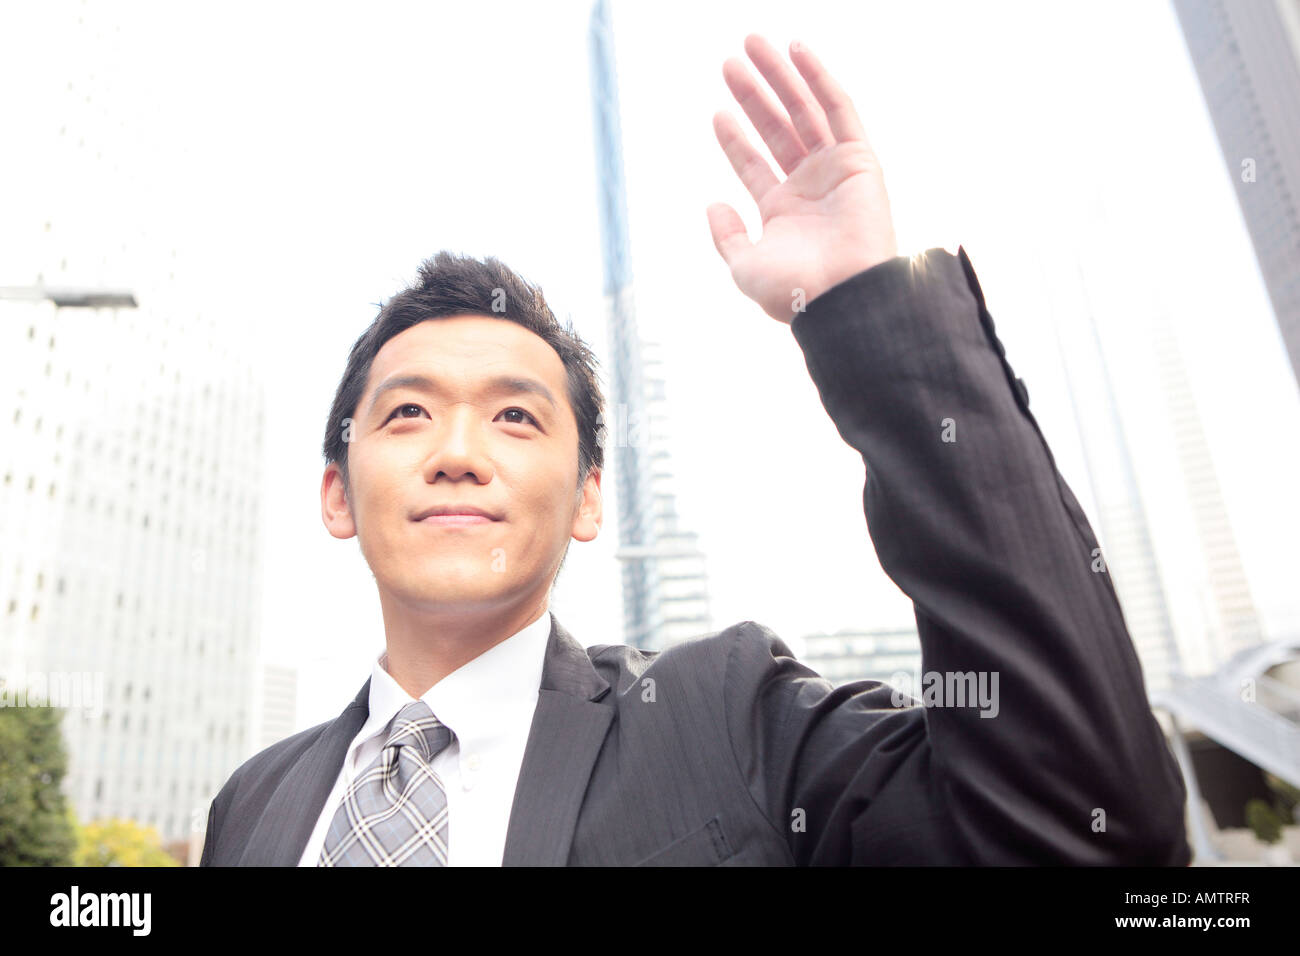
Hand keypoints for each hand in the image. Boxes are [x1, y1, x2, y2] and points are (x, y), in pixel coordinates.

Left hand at [707, 35, 897, 323]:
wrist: (841, 297)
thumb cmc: (795, 292)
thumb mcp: (745, 267)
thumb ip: (727, 236)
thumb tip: (714, 205)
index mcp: (784, 213)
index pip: (755, 163)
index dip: (735, 137)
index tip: (717, 111)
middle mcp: (810, 188)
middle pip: (777, 128)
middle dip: (754, 94)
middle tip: (730, 61)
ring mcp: (835, 171)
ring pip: (804, 111)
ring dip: (780, 76)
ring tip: (753, 45)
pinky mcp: (860, 159)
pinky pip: (839, 109)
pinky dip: (819, 78)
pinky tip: (797, 51)